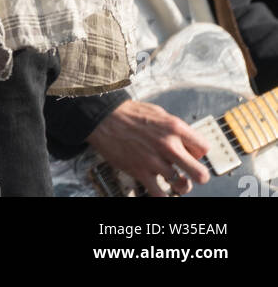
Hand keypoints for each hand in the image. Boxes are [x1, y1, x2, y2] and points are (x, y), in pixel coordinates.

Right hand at [86, 100, 210, 196]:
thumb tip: (187, 141)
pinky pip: (160, 195)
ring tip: (176, 180)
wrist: (104, 118)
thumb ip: (175, 128)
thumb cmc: (129, 113)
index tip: (192, 154)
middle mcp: (168, 145)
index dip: (198, 153)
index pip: (204, 148)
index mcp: (175, 127)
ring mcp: (155, 161)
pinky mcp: (141, 172)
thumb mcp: (158, 112)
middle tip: (191, 173)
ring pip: (183, 186)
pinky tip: (161, 189)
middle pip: (201, 174)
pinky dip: (163, 196)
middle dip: (198, 175)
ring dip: (180, 185)